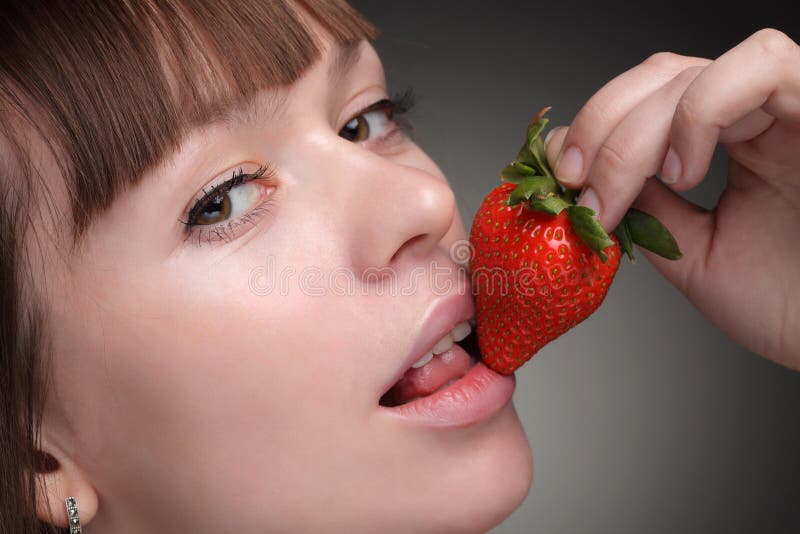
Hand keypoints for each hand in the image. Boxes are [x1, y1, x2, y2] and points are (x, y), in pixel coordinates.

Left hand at [544, 29, 799, 368]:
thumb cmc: (788, 303)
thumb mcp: (693, 253)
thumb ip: (647, 209)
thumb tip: (589, 181)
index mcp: (726, 146)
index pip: (645, 102)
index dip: (593, 131)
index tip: (563, 181)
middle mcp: (754, 118)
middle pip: (659, 78)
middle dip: (602, 128)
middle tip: (578, 182)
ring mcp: (789, 108)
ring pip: (693, 73)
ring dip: (640, 128)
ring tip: (642, 188)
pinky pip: (761, 66)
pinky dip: (702, 113)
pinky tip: (686, 172)